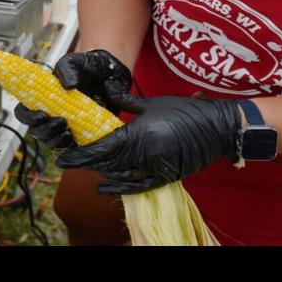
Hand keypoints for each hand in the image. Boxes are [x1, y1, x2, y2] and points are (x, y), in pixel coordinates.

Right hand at [12, 49, 140, 150]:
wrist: (112, 75)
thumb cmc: (89, 67)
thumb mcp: (76, 61)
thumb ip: (67, 68)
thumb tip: (68, 86)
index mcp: (43, 97)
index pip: (24, 111)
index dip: (27, 116)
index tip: (41, 115)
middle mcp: (51, 113)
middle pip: (35, 130)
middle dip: (43, 130)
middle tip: (59, 121)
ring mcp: (64, 125)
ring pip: (49, 141)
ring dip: (55, 139)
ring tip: (68, 130)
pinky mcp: (79, 134)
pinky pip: (66, 147)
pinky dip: (67, 145)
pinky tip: (74, 136)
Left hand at [55, 95, 240, 195]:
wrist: (217, 128)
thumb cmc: (186, 111)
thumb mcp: (153, 103)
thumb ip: (127, 102)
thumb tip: (107, 93)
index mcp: (139, 134)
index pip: (103, 148)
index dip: (81, 155)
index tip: (64, 157)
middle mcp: (144, 154)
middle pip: (107, 164)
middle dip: (87, 163)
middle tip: (70, 160)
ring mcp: (154, 168)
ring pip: (119, 176)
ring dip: (101, 173)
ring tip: (86, 167)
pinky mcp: (164, 178)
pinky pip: (137, 187)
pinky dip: (119, 189)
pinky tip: (103, 187)